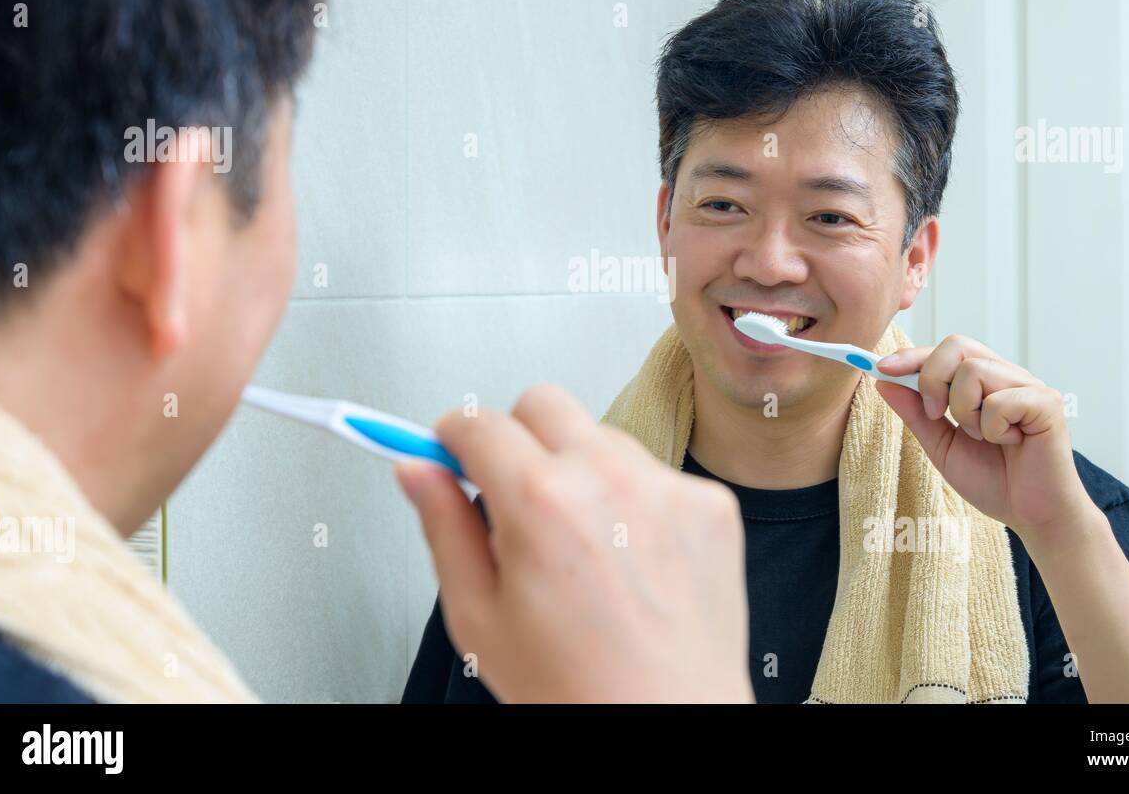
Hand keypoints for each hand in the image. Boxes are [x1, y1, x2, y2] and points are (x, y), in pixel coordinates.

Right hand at [395, 383, 753, 702]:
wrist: (670, 725)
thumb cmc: (579, 691)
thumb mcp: (479, 618)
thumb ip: (444, 528)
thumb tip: (418, 471)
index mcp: (541, 502)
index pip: (478, 422)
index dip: (452, 436)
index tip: (450, 449)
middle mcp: (609, 479)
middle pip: (542, 403)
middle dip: (516, 435)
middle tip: (512, 493)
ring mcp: (668, 486)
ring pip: (601, 434)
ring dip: (579, 466)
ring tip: (580, 541)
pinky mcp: (709, 503)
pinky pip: (654, 470)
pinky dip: (635, 497)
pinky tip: (629, 555)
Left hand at [874, 334, 1096, 544]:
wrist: (1031, 515)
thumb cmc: (994, 480)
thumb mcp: (941, 445)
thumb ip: (915, 413)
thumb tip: (883, 380)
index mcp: (984, 382)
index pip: (944, 351)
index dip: (911, 356)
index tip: (881, 369)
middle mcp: (1007, 376)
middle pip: (957, 345)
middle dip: (932, 379)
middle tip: (936, 415)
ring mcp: (1029, 386)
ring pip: (974, 370)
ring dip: (964, 411)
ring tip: (982, 437)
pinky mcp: (1047, 403)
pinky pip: (1000, 400)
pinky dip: (992, 427)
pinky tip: (1008, 442)